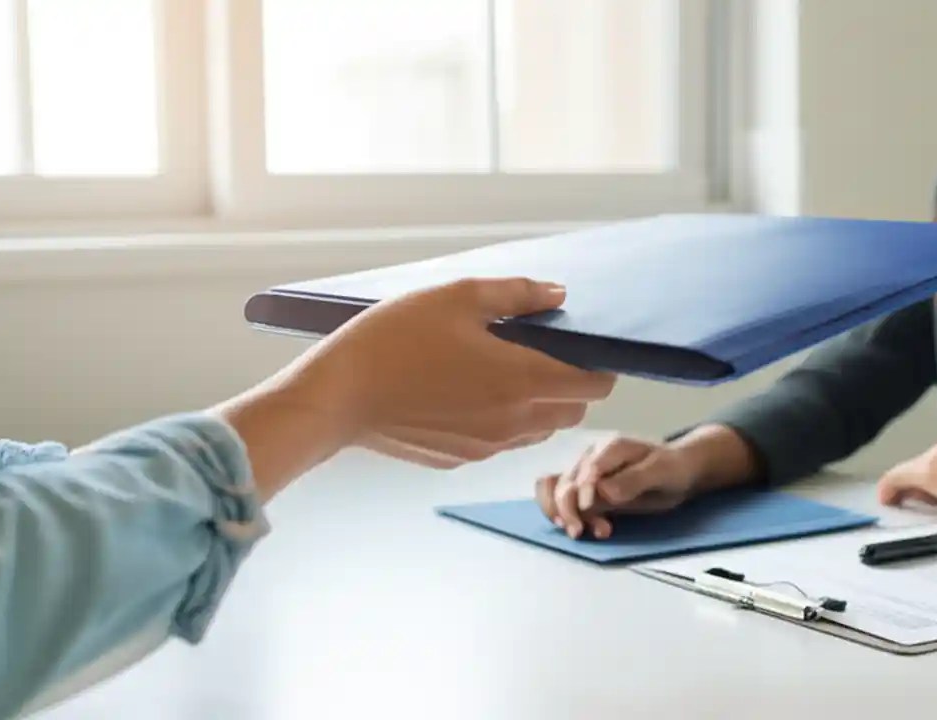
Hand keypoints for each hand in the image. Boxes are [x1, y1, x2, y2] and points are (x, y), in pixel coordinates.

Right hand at [218, 278, 616, 499]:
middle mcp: (513, 422)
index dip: (600, 364)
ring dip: (537, 404)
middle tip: (543, 353)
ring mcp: (487, 446)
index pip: (594, 384)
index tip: (586, 346)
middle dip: (571, 385)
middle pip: (573, 411)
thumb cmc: (393, 340)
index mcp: (521, 380)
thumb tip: (558, 295)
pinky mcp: (461, 458)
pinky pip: (500, 440)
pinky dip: (500, 420)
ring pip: (538, 429)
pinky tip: (465, 392)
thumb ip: (517, 295)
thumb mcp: (456, 298)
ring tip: (500, 370)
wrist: (336, 396)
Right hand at [535, 436, 699, 538]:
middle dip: (568, 508)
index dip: (583, 490)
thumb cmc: (672, 468)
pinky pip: (558, 497)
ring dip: (561, 513)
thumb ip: (634, 479)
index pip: (587, 468)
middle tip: (580, 531)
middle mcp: (592, 457)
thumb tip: (604, 490)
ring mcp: (585, 473)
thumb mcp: (662, 471)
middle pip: (565, 481)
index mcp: (611, 447)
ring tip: (578, 532)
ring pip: (556, 490)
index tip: (589, 510)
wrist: (679, 471)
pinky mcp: (584, 490)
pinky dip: (560, 513)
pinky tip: (576, 527)